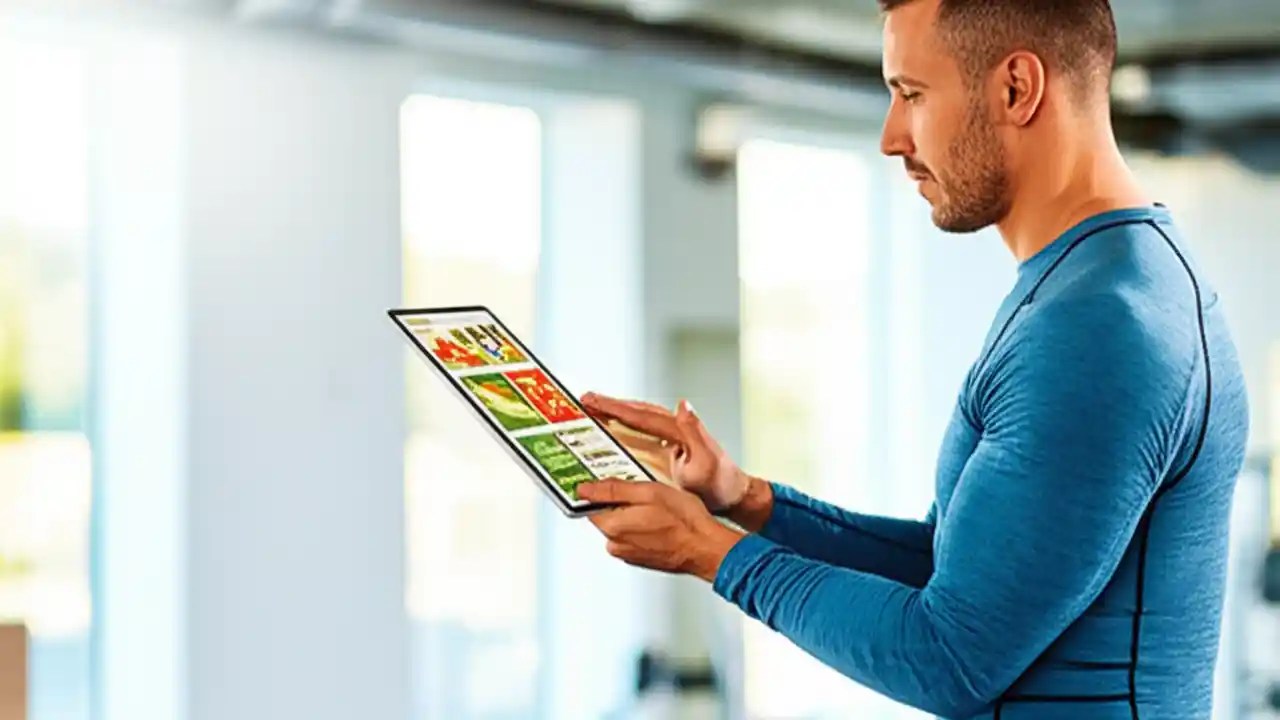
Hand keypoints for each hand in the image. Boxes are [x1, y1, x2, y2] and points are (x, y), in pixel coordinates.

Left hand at [578, 479, 744, 582]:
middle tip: (645, 492)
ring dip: (634, 514)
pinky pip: (634, 536)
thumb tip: (584, 489)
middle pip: (606, 514)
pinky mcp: (642, 559)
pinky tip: (661, 520)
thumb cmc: (684, 520)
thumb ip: (612, 490)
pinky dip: (643, 527)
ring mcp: (629, 554)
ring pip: (622, 525)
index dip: (601, 490)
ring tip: (657, 507)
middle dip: (621, 501)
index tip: (614, 481)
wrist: (707, 548)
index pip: (590, 505)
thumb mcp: (648, 492)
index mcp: (613, 527)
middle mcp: (616, 544)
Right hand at [581, 393, 749, 513]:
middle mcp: (674, 429)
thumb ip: (694, 432)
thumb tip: (683, 404)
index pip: (641, 416)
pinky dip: (626, 427)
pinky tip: (613, 430)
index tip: (594, 402)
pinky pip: (642, 433)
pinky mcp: (670, 448)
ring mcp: (672, 437)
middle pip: (637, 412)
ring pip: (638, 420)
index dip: (616, 408)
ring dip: (616, 413)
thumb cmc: (719, 484)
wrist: (732, 495)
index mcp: (678, 430)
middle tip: (585, 400)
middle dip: (610, 405)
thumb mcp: (706, 461)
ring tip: (592, 409)